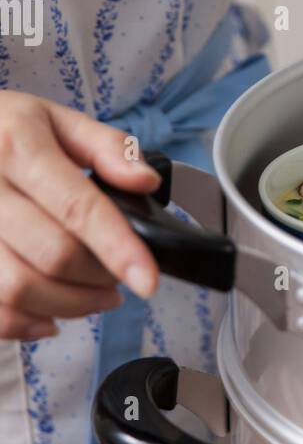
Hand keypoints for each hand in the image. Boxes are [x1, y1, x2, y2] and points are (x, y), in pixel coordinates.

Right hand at [0, 94, 160, 340]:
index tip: (147, 280)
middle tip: (119, 277)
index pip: (76, 208)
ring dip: (70, 305)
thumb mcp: (54, 119)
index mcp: (16, 146)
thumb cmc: (3, 131)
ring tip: (95, 298)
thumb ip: (107, 147)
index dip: (118, 249)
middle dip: (100, 278)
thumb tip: (145, 181)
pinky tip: (48, 317)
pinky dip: (23, 325)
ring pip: (19, 289)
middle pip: (53, 255)